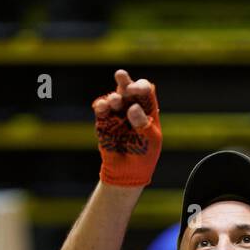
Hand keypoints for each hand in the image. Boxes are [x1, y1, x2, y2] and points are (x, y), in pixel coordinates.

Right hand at [93, 68, 161, 187]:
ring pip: (114, 98)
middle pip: (128, 88)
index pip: (145, 91)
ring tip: (115, 101)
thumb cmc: (144, 156)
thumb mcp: (149, 141)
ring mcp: (116, 114)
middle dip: (125, 81)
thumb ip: (142, 124)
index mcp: (147, 109)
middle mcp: (131, 107)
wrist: (127, 173)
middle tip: (121, 76)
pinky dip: (100, 106)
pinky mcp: (103, 122)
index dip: (141, 86)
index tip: (136, 89)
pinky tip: (101, 106)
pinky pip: (101, 110)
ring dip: (114, 97)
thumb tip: (133, 107)